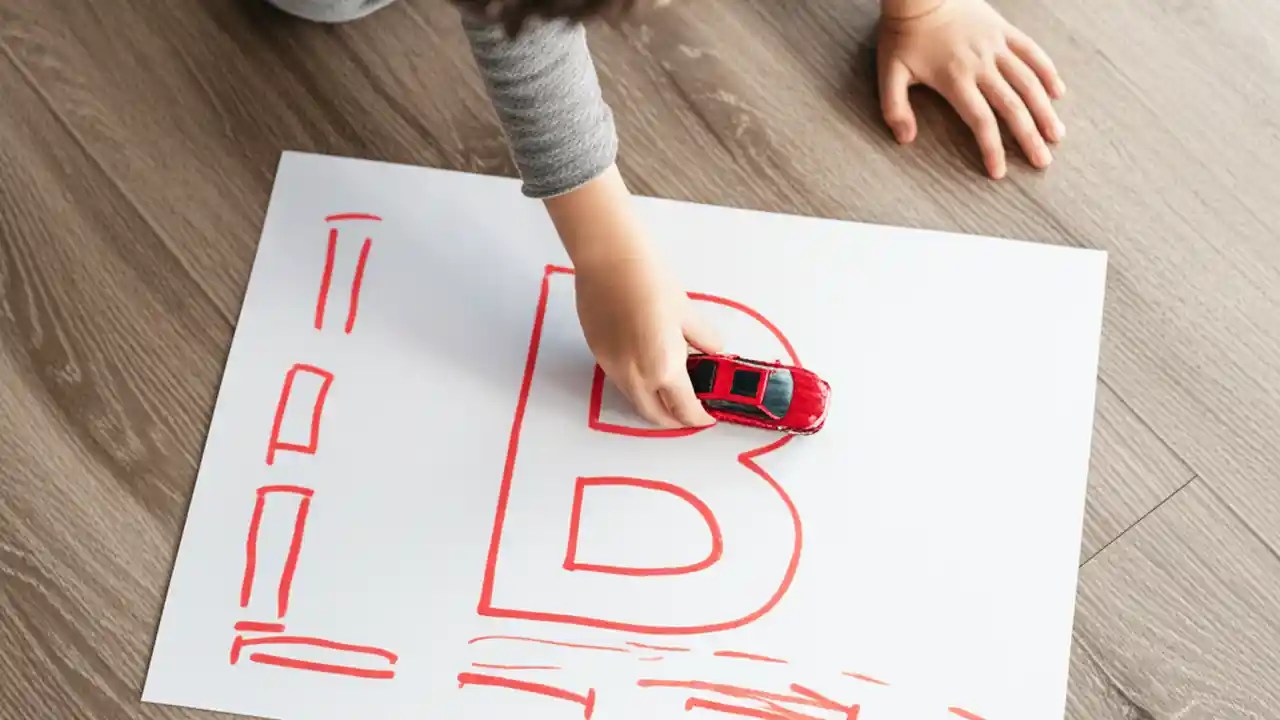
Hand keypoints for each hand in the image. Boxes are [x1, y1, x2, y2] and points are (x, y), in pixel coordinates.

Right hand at [575, 253, 720, 428]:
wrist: (609, 261)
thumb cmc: (652, 282)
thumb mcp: (687, 312)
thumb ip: (704, 339)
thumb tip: (715, 352)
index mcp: (664, 369)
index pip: (684, 409)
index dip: (699, 418)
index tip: (708, 416)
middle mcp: (636, 377)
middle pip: (655, 416)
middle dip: (674, 420)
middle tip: (689, 413)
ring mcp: (613, 369)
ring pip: (635, 400)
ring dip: (654, 404)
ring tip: (669, 393)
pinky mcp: (598, 356)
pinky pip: (621, 382)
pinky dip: (637, 386)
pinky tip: (647, 370)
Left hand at [877, 0, 1065, 178]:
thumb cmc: (903, 35)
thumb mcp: (889, 73)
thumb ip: (895, 108)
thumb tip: (906, 140)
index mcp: (955, 79)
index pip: (981, 121)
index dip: (992, 148)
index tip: (999, 172)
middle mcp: (982, 65)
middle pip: (1012, 107)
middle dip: (1029, 138)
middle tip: (1043, 163)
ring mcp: (997, 47)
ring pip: (1028, 83)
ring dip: (1044, 111)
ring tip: (1057, 135)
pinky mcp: (1004, 31)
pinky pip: (1032, 53)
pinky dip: (1047, 72)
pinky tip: (1057, 92)